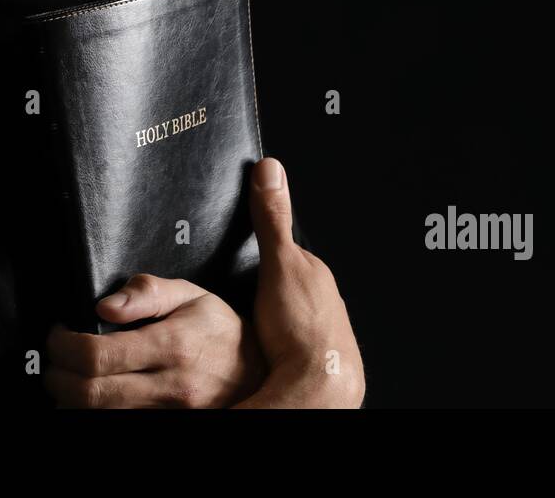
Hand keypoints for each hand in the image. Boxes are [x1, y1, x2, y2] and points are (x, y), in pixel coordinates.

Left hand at [44, 275, 267, 407]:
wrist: (258, 370)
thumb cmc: (220, 329)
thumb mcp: (190, 294)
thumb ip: (146, 292)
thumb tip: (104, 305)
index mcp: (171, 346)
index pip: (96, 356)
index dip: (62, 346)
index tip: (58, 334)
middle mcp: (169, 387)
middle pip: (88, 395)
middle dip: (57, 376)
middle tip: (56, 358)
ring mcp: (168, 415)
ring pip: (97, 417)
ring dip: (71, 398)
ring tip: (72, 375)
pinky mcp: (166, 427)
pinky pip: (118, 424)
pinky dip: (94, 411)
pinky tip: (94, 393)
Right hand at [230, 157, 364, 407]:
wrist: (317, 385)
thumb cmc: (304, 326)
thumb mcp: (280, 262)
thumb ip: (273, 218)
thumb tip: (270, 168)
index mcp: (313, 270)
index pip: (284, 247)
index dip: (260, 243)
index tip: (238, 240)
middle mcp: (319, 296)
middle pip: (284, 277)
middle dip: (262, 278)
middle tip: (235, 283)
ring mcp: (314, 325)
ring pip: (285, 306)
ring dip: (266, 307)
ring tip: (244, 312)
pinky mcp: (303, 353)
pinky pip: (282, 333)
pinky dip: (269, 331)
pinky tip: (256, 337)